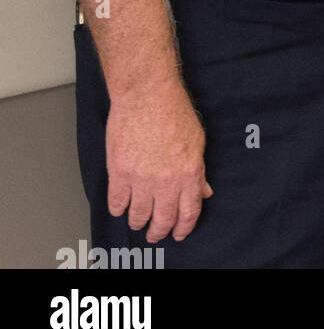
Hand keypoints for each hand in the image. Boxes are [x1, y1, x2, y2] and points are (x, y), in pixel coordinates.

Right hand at [105, 83, 212, 243]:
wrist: (147, 94)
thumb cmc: (172, 109)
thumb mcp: (197, 140)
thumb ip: (199, 170)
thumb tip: (203, 191)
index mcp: (189, 172)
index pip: (188, 212)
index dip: (183, 228)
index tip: (179, 233)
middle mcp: (166, 180)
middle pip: (163, 219)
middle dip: (159, 231)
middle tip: (155, 234)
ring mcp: (141, 179)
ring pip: (138, 215)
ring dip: (138, 222)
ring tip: (138, 222)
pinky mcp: (119, 172)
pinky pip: (117, 202)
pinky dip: (118, 209)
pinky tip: (120, 207)